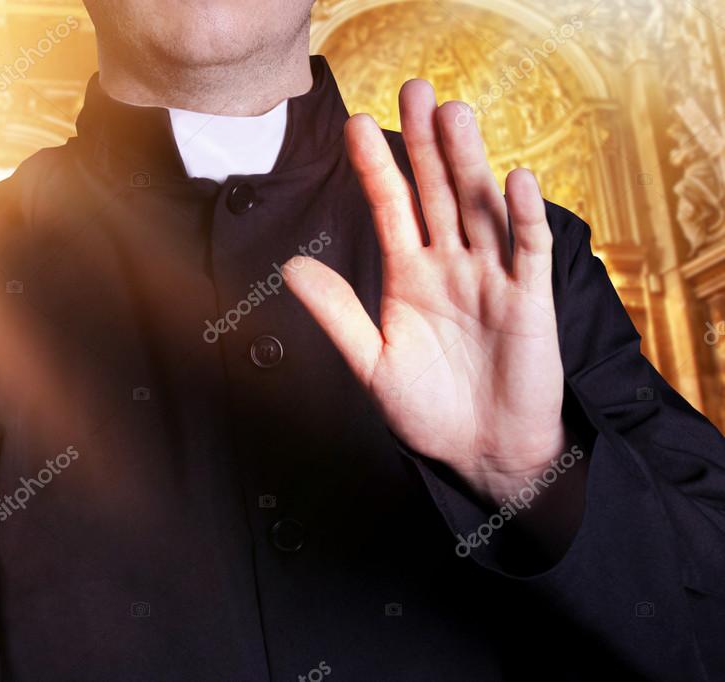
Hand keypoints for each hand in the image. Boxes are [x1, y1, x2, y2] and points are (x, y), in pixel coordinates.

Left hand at [285, 80, 565, 505]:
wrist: (481, 454)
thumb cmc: (428, 411)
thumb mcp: (372, 362)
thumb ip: (337, 314)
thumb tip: (291, 267)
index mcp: (410, 277)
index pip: (391, 209)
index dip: (375, 169)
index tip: (355, 126)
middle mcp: (451, 267)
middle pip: (437, 193)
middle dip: (425, 144)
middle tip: (415, 91)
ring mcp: (492, 279)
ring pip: (479, 209)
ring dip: (469, 163)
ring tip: (454, 115)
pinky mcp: (530, 301)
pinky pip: (527, 251)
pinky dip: (523, 217)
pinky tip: (514, 179)